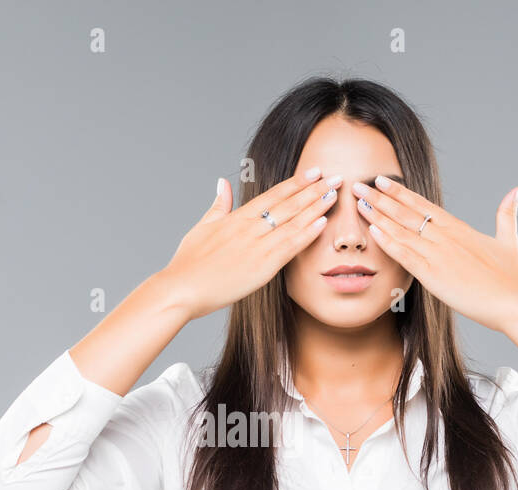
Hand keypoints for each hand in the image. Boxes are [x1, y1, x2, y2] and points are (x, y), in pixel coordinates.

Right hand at [159, 167, 340, 320]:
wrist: (181, 288)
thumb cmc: (188, 263)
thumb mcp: (202, 227)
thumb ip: (218, 205)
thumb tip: (223, 183)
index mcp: (236, 218)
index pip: (273, 195)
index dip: (296, 183)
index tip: (314, 172)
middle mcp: (249, 228)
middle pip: (288, 204)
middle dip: (314, 189)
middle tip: (336, 177)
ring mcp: (257, 246)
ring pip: (293, 222)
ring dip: (316, 207)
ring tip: (335, 194)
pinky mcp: (262, 267)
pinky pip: (290, 246)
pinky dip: (307, 233)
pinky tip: (322, 222)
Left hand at [354, 178, 517, 332]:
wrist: (514, 301)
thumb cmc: (512, 276)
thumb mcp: (509, 239)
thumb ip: (507, 213)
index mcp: (459, 228)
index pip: (423, 205)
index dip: (400, 193)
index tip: (382, 181)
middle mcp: (446, 237)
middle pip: (406, 213)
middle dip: (380, 199)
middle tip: (358, 186)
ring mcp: (438, 255)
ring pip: (401, 231)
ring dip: (377, 217)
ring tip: (358, 203)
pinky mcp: (434, 275)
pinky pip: (405, 256)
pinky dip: (388, 243)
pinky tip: (372, 232)